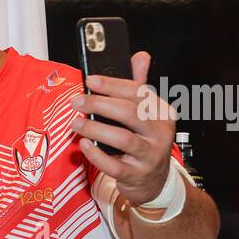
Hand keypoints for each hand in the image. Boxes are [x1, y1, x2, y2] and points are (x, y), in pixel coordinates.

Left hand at [71, 51, 175, 205]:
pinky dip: (96, 154)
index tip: (90, 81)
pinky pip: (114, 165)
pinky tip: (84, 144)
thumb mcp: (147, 114)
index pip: (138, 92)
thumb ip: (140, 86)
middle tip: (77, 101)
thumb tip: (140, 56)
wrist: (154, 181)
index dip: (112, 84)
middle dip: (99, 103)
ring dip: (94, 128)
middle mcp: (159, 133)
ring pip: (122, 138)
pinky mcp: (136, 175)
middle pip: (129, 112)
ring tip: (75, 122)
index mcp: (162, 113)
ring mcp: (150, 155)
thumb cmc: (145, 142)